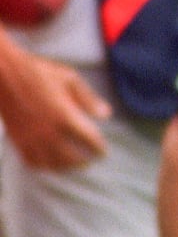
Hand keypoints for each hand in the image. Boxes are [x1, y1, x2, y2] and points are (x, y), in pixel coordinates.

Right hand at [0, 46, 111, 168]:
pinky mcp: (17, 140)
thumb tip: (106, 114)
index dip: (98, 148)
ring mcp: (31, 138)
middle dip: (82, 161)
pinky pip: (31, 161)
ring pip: (51, 163)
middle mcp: (48, 132)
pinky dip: (43, 166)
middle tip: (90, 161)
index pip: (87, 140)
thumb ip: (88, 98)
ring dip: (64, 167)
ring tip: (74, 166)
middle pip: (70, 157)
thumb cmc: (39, 72)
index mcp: (64, 116)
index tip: (102, 152)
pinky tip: (49, 164)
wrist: (4, 75)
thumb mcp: (70, 79)